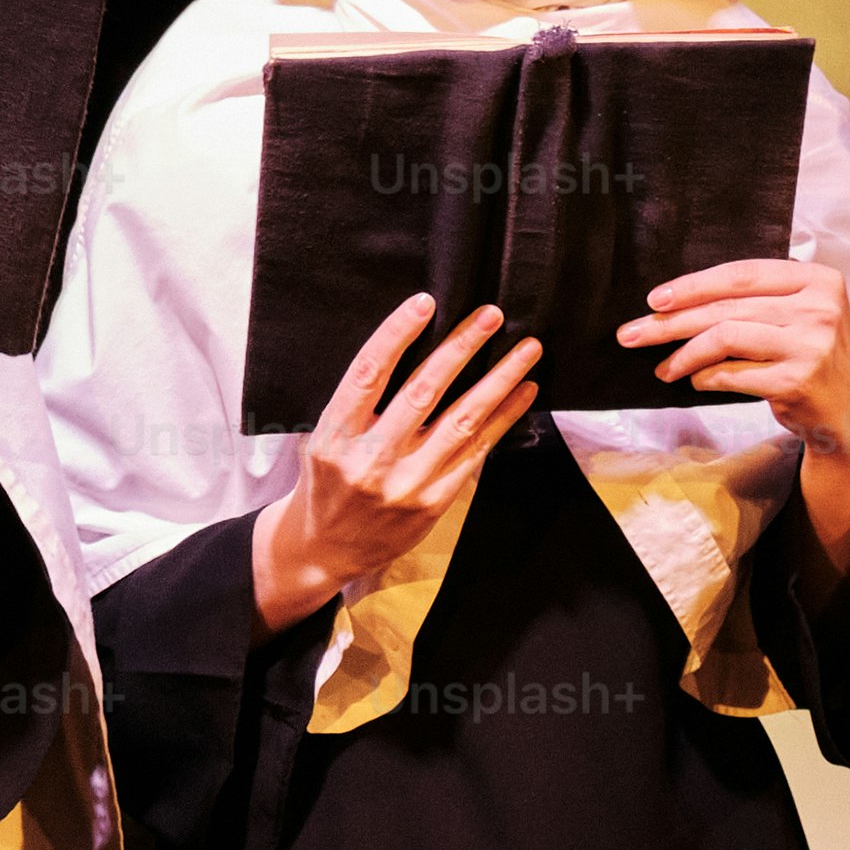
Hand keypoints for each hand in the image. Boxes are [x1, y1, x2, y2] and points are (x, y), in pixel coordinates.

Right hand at [251, 295, 540, 632]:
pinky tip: (523, 392)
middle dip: (461, 348)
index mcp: (335, 435)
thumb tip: (410, 345)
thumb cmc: (327, 481)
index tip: (426, 302)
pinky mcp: (434, 501)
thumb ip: (359, 403)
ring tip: (526, 350)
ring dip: (499, 381)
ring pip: (461, 421)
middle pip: (422, 391)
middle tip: (491, 315)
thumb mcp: (323, 438)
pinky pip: (476, 452)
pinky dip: (503, 419)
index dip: (397, 334)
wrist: (326, 547)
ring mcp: (406, 482)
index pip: (368, 373)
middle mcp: (370, 458)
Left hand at [622, 254, 849, 459]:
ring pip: (725, 338)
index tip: (655, 299)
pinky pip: (733, 374)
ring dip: (684, 354)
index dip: (694, 285)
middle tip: (634, 333)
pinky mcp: (798, 380)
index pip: (743, 274)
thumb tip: (682, 298)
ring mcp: (811, 345)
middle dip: (672, 322)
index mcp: (819, 280)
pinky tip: (694, 381)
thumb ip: (761, 298)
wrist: (848, 413)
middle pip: (727, 307)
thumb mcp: (801, 314)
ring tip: (663, 367)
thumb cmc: (814, 357)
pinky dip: (705, 378)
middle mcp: (819, 308)